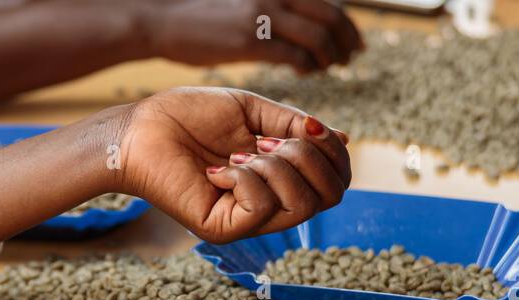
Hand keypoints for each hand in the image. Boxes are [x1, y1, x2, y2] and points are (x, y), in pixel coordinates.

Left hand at [117, 88, 350, 242]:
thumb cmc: (188, 118)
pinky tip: (216, 169)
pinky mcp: (222, 230)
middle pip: (328, 197)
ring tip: (240, 153)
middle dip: (309, 158)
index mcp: (280, 180)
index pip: (334, 182)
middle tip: (266, 141)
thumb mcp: (252, 112)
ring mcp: (246, 222)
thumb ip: (293, 125)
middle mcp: (269, 207)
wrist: (141, 130)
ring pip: (300, 204)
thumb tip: (340, 136)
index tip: (304, 126)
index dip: (334, 152)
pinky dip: (245, 178)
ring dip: (276, 166)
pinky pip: (261, 206)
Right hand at [141, 0, 363, 70]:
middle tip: (352, 56)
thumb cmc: (201, 17)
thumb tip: (299, 23)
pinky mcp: (250, 41)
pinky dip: (307, 67)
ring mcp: (262, 16)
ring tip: (331, 67)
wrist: (165, 21)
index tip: (354, 40)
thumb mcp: (244, 5)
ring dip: (330, 56)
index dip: (346, 22)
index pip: (326, 1)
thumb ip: (274, 8)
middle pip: (330, 16)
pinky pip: (295, 56)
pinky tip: (305, 73)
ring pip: (318, 37)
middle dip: (346, 39)